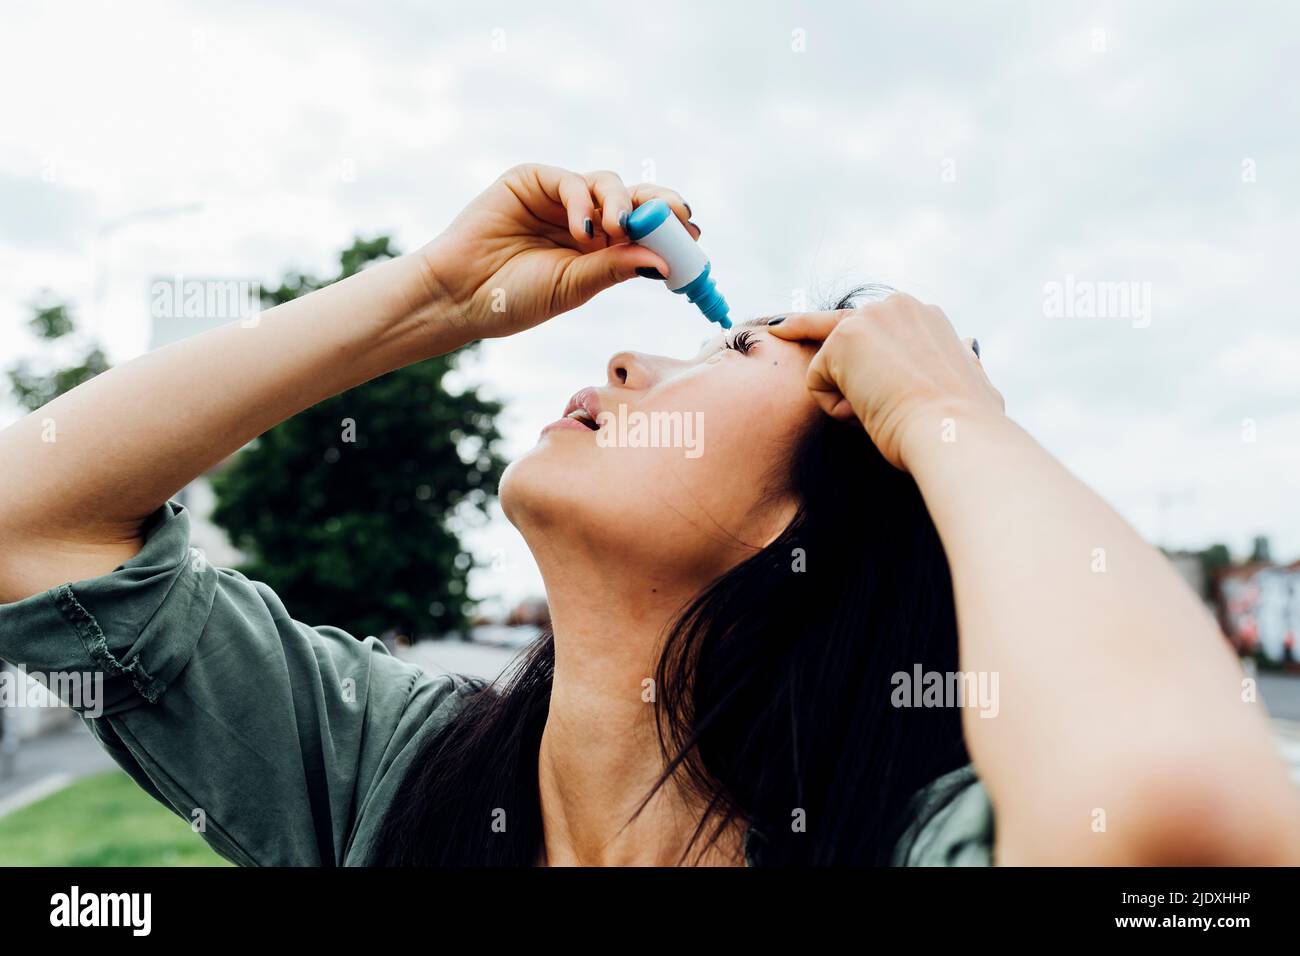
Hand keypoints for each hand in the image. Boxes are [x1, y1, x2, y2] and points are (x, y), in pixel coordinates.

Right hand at [417, 163, 696, 342]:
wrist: (461, 296)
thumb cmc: (515, 299)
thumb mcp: (575, 287)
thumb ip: (615, 268)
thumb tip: (663, 260)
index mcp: (600, 249)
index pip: (645, 229)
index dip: (671, 228)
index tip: (695, 235)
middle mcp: (585, 219)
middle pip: (634, 199)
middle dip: (659, 206)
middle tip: (678, 216)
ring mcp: (559, 198)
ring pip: (608, 184)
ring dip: (620, 205)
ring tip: (613, 232)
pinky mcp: (532, 181)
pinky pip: (571, 181)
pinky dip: (584, 201)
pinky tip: (583, 229)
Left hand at [768, 293, 1003, 470]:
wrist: (954, 432)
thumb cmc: (967, 424)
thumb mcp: (974, 383)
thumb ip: (962, 361)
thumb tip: (968, 346)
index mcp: (927, 316)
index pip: (870, 326)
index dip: (846, 346)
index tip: (805, 339)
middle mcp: (898, 306)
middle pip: (836, 334)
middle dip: (840, 374)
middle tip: (859, 400)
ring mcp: (870, 317)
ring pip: (831, 365)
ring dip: (848, 398)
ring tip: (880, 415)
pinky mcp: (845, 339)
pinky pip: (816, 381)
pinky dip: (835, 408)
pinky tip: (866, 414)